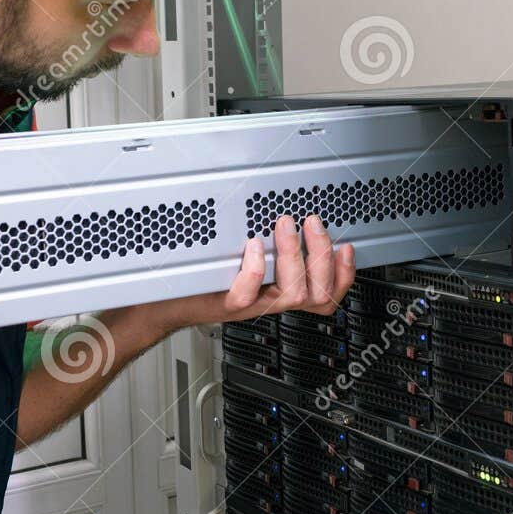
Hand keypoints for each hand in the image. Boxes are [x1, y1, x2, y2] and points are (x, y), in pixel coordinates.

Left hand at [140, 214, 357, 332]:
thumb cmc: (203, 279)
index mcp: (281, 290)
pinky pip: (248, 293)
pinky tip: (252, 246)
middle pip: (317, 293)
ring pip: (291, 294)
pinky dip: (255, 269)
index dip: (344, 274)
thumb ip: (269, 242)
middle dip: (321, 255)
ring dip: (292, 255)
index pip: (327, 293)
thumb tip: (288, 209)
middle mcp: (270, 300)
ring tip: (284, 226)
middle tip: (312, 224)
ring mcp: (250, 304)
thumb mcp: (244, 257)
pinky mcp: (225, 304)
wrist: (166, 301)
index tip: (346, 246)